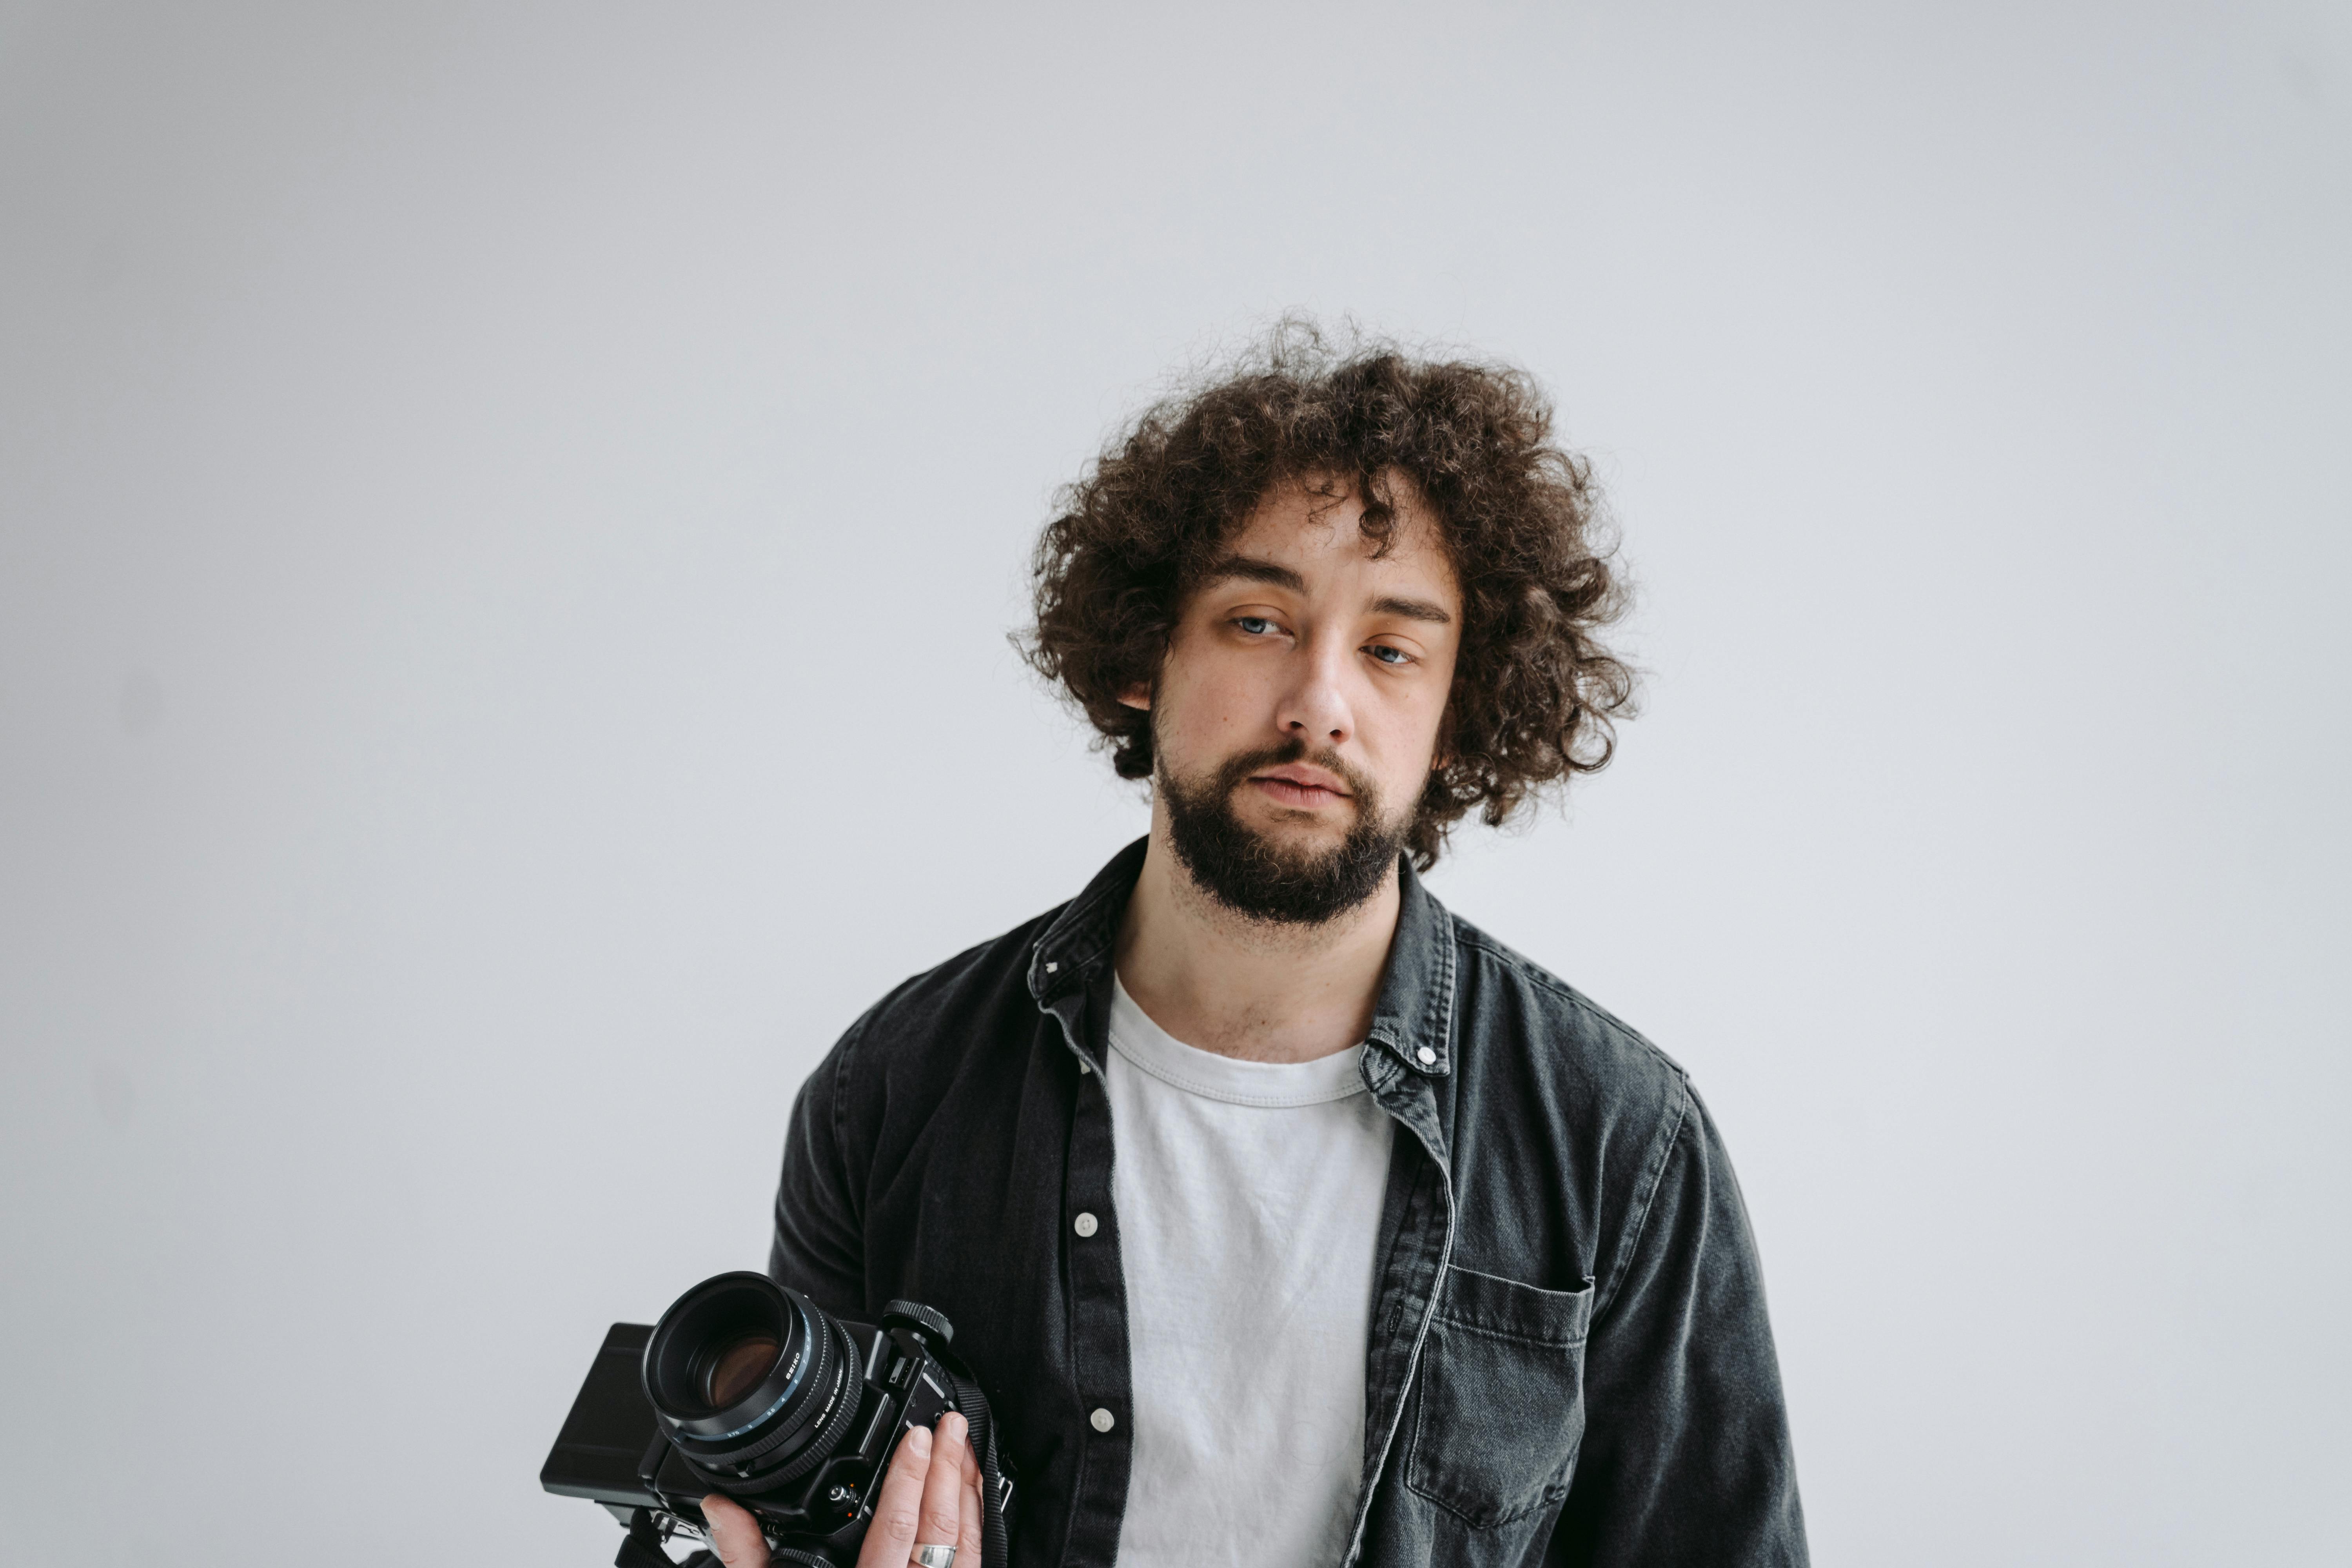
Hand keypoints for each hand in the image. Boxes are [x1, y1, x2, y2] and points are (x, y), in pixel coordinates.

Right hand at [703, 1410, 984, 1567]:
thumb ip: (748, 1558)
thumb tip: (722, 1508)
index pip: (894, 1533)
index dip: (908, 1481)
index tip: (916, 1438)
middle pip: (939, 1532)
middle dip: (948, 1470)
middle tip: (950, 1424)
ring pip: (967, 1547)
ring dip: (967, 1492)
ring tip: (964, 1447)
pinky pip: (975, 1565)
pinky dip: (975, 1526)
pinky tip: (971, 1499)